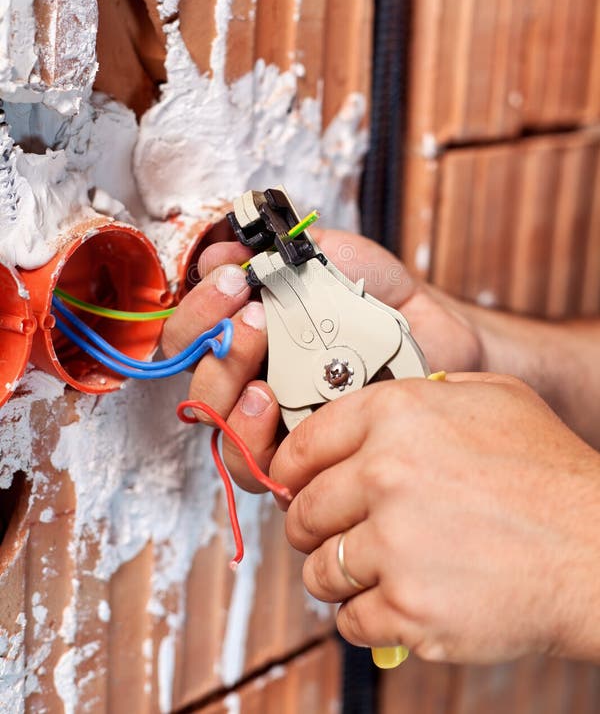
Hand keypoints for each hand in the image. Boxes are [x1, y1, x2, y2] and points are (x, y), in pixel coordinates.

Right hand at [162, 228, 481, 490]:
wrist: (436, 336)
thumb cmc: (380, 299)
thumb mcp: (331, 257)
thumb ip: (277, 252)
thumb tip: (217, 251)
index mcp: (246, 334)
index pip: (192, 332)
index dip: (198, 308)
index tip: (231, 278)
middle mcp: (248, 379)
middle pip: (195, 377)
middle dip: (210, 341)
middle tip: (249, 311)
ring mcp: (272, 421)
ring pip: (217, 423)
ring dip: (226, 383)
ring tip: (257, 351)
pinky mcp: (300, 455)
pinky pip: (257, 463)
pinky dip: (251, 433)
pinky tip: (271, 400)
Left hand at [270, 373, 599, 663]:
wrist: (596, 549)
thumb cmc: (550, 470)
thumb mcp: (493, 395)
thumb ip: (428, 390)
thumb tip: (381, 407)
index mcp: (397, 414)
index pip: (304, 442)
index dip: (291, 467)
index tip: (293, 483)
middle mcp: (385, 473)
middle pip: (305, 509)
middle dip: (311, 525)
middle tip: (330, 533)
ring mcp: (394, 543)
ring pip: (320, 568)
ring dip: (335, 573)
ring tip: (366, 571)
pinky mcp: (408, 607)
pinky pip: (350, 619)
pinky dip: (366, 616)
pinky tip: (394, 602)